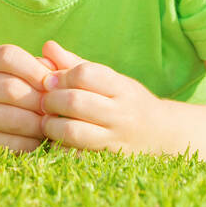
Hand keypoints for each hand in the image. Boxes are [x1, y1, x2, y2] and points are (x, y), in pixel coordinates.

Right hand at [0, 44, 51, 152]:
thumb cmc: (22, 90)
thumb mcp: (31, 73)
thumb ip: (48, 67)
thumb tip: (62, 76)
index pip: (9, 57)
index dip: (34, 70)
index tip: (53, 85)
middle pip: (11, 89)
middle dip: (40, 101)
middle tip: (58, 110)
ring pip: (12, 119)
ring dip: (38, 124)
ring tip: (52, 125)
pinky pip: (10, 143)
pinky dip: (31, 143)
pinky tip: (41, 140)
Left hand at [37, 41, 173, 155]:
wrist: (162, 134)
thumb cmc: (126, 100)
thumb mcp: (109, 79)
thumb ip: (75, 64)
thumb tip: (47, 46)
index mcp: (121, 87)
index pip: (85, 74)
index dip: (61, 76)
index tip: (50, 81)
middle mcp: (121, 113)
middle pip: (75, 102)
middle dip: (51, 100)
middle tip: (44, 102)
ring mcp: (116, 138)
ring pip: (73, 131)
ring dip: (51, 126)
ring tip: (47, 122)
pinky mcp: (108, 160)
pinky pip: (75, 156)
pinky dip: (60, 148)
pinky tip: (58, 141)